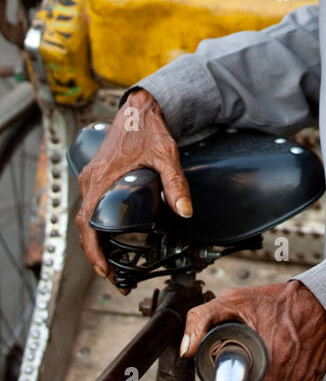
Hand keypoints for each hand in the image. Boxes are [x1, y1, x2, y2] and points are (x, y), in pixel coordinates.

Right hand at [74, 90, 191, 282]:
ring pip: (86, 215)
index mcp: (100, 178)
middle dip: (95, 252)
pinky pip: (91, 204)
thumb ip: (175, 183)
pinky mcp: (98, 174)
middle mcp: (91, 180)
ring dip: (96, 239)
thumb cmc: (148, 127)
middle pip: (84, 224)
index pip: (86, 223)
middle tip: (112, 274)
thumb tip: (185, 212)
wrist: (140, 106)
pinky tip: (110, 233)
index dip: (91, 250)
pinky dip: (96, 223)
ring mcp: (92, 177)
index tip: (102, 269)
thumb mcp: (165, 154)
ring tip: (111, 260)